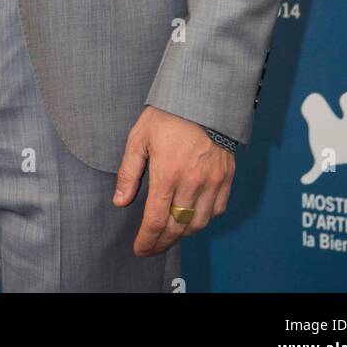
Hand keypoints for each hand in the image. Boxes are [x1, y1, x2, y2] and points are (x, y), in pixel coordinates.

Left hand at [113, 106, 234, 255]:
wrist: (203, 97)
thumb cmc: (167, 115)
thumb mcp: (139, 138)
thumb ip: (129, 173)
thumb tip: (120, 202)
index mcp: (167, 173)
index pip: (155, 221)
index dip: (147, 241)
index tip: (139, 249)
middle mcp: (192, 182)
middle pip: (176, 228)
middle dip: (161, 243)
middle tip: (151, 248)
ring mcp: (212, 181)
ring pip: (197, 223)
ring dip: (181, 234)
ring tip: (169, 235)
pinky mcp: (226, 177)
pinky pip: (216, 210)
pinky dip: (203, 219)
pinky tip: (191, 217)